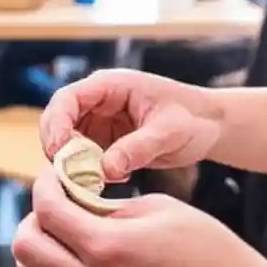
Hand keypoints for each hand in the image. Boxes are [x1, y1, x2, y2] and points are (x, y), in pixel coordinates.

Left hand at [12, 174, 266, 266]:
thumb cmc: (208, 250)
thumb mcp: (159, 208)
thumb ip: (108, 206)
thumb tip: (75, 202)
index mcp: (108, 246)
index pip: (47, 210)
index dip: (43, 185)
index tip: (52, 178)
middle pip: (26, 249)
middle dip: (33, 220)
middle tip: (55, 211)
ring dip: (34, 264)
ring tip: (56, 249)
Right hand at [41, 69, 221, 180]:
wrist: (209, 126)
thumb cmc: (192, 118)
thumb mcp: (168, 132)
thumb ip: (137, 149)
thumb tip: (105, 170)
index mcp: (110, 86)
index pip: (67, 99)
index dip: (57, 124)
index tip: (58, 151)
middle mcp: (97, 102)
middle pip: (57, 120)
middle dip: (57, 147)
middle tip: (67, 174)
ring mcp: (98, 122)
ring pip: (65, 142)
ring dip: (70, 163)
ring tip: (93, 180)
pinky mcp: (103, 142)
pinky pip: (82, 157)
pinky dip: (87, 172)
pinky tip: (112, 179)